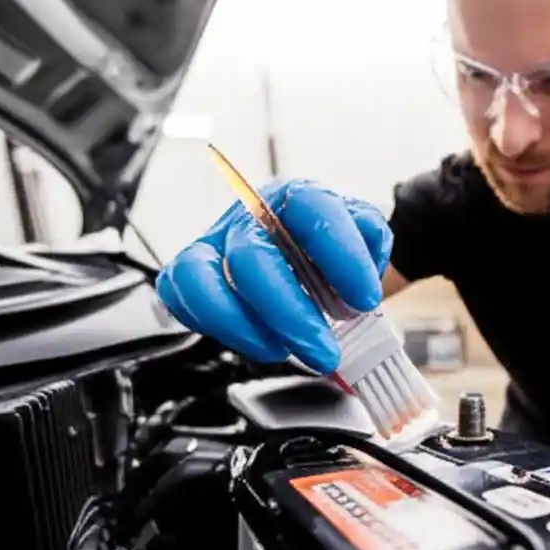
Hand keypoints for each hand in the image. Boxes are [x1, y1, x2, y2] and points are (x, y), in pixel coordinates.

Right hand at [155, 178, 392, 373]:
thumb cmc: (330, 250)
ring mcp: (215, 242)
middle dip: (290, 314)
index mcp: (298, 198)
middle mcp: (251, 216)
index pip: (314, 212)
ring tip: (284, 351)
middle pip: (252, 257)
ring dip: (246, 327)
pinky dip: (214, 326)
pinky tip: (257, 342)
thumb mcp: (364, 239)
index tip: (364, 301)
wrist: (306, 253)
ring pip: (203, 278)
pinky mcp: (190, 272)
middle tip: (324, 351)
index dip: (341, 257)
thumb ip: (369, 247)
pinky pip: (180, 296)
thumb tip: (361, 279)